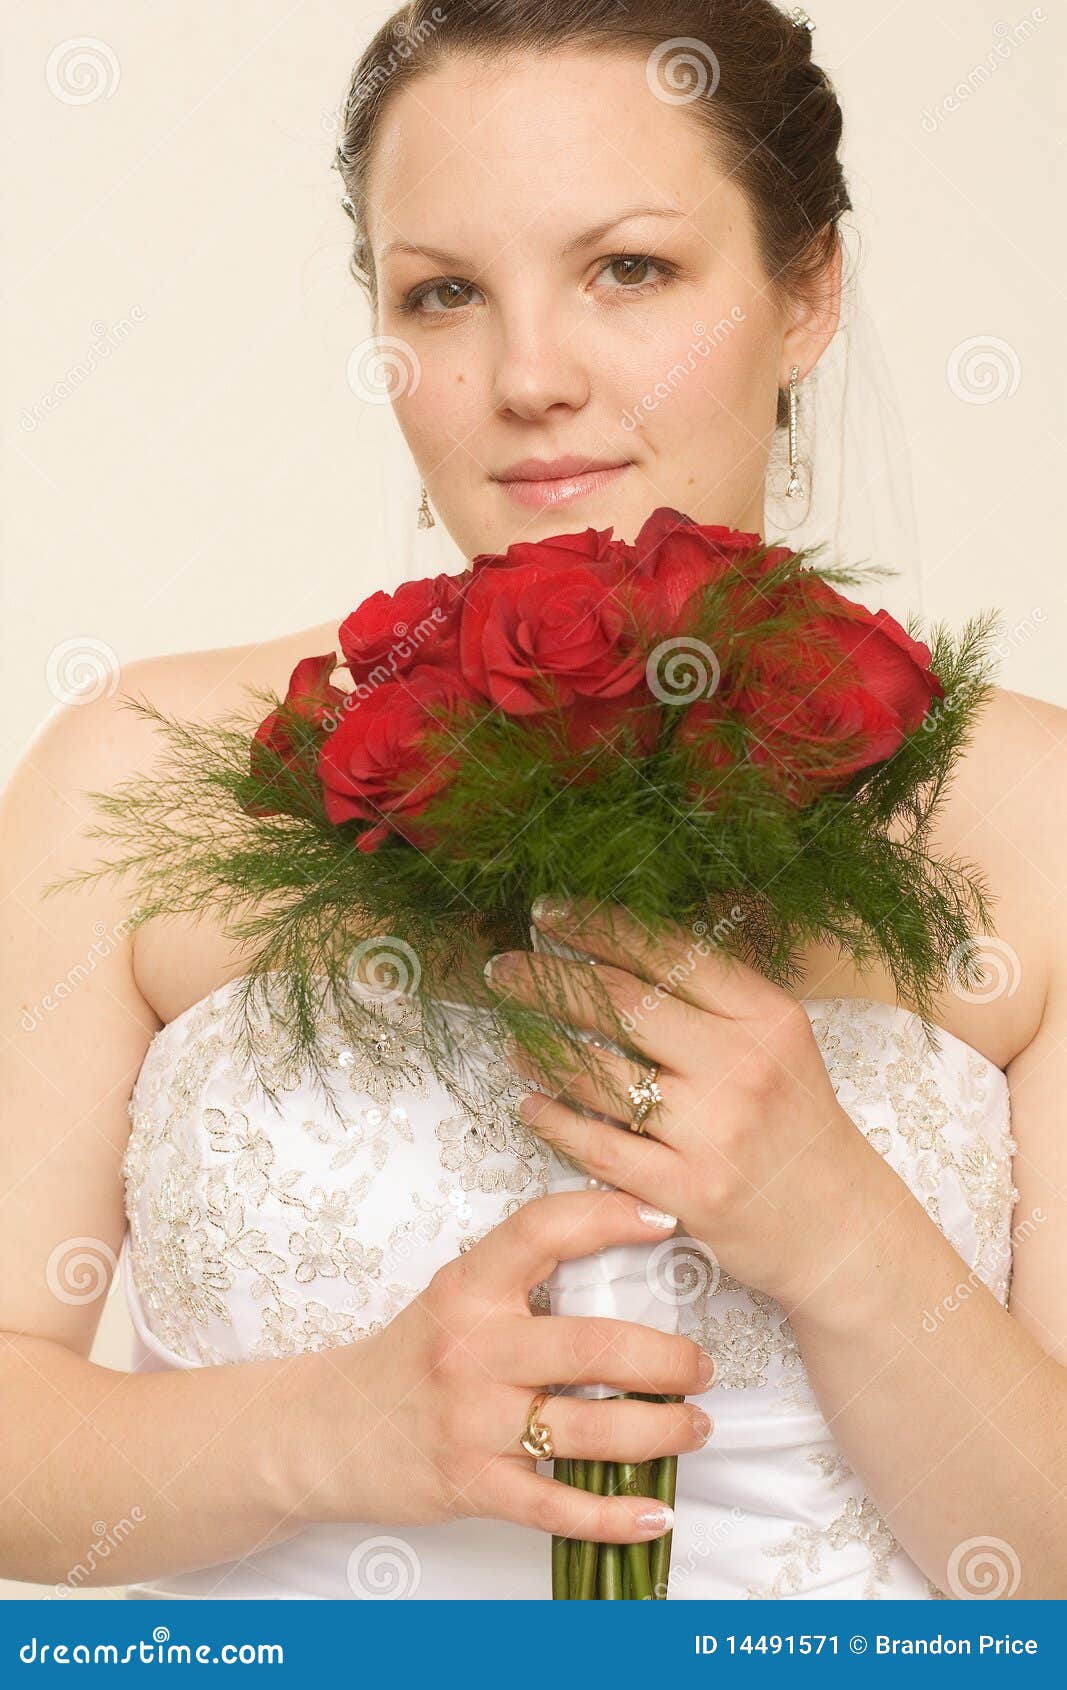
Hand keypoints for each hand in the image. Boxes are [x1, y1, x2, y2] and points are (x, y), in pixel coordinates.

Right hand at [297, 1188, 714, 1541]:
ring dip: (661, 1432)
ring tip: (695, 1426)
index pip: (542, 1231)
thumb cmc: (411, 1357)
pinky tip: (655, 1511)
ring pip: (591, 1428)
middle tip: (701, 1366)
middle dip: (668, 1360)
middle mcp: (471, 1349)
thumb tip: (616, 1248)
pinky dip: (616, 1515)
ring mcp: (472, 1421)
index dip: (606, 1217)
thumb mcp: (455, 1296)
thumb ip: (521, 1276)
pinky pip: (559, 1506)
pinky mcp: (473, 1485)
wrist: (328, 1430)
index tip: (662, 1219)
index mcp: (468, 1288)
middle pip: (593, 1346)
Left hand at [488, 898, 880, 1312]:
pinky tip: (530, 1103)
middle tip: (503, 968)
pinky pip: (598, 1146)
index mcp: (764, 1015)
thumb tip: (617, 952)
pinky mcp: (688, 1189)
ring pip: (599, 1073)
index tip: (549, 910)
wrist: (840, 1225)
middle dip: (548, 980)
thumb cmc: (796, 1124)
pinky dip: (554, 1121)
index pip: (666, 952)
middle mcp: (741, 1065)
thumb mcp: (777, 1044)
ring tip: (510, 1036)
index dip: (597, 925)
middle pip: (621, 1003)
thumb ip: (712, 1001)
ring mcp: (714, 1130)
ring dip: (541, 1049)